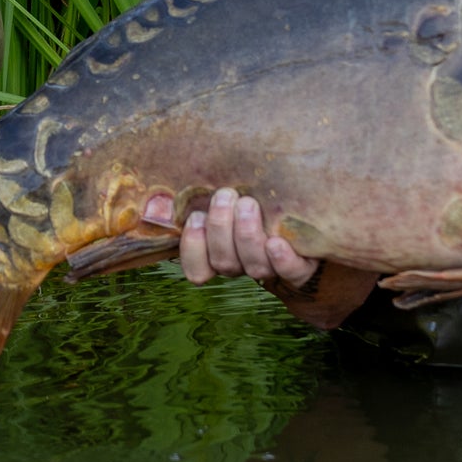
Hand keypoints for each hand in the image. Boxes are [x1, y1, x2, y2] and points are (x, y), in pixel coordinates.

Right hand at [143, 186, 318, 288]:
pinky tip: (277, 242)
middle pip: (224, 263)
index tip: (196, 217)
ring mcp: (271, 268)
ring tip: (249, 203)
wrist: (300, 206)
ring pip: (254, 267)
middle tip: (226, 195)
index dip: (193, 248)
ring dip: (246, 235)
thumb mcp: (221, 193)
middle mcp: (242, 265)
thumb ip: (199, 194)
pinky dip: (283, 260)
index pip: (197, 270)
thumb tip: (160, 188)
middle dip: (221, 228)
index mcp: (218, 254)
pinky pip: (293, 272)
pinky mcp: (302, 267)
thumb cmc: (252, 192)